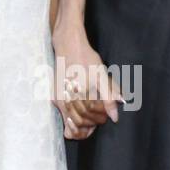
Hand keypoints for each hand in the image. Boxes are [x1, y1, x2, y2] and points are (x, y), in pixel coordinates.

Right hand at [51, 25, 123, 139]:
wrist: (68, 46)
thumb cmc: (86, 58)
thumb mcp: (101, 75)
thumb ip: (109, 97)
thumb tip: (115, 116)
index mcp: (80, 92)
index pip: (91, 113)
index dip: (101, 116)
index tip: (107, 115)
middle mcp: (66, 97)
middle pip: (81, 120)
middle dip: (93, 122)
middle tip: (102, 118)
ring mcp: (58, 98)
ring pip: (71, 121)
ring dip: (84, 124)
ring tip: (93, 119)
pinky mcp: (55, 98)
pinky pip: (64, 116)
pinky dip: (73, 122)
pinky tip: (82, 118)